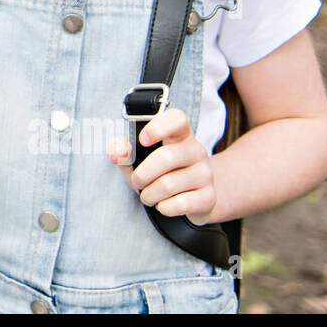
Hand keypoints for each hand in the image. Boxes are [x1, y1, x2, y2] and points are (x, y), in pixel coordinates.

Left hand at [108, 107, 216, 223]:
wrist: (194, 197)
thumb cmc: (161, 172)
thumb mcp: (140, 158)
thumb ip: (123, 150)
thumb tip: (117, 152)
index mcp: (180, 134)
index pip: (177, 119)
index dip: (158, 127)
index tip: (142, 140)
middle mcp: (196, 151)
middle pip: (167, 157)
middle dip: (142, 174)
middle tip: (136, 181)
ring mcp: (205, 174)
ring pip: (169, 184)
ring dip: (149, 194)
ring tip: (147, 196)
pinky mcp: (209, 197)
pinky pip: (181, 204)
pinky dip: (164, 207)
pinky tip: (163, 205)